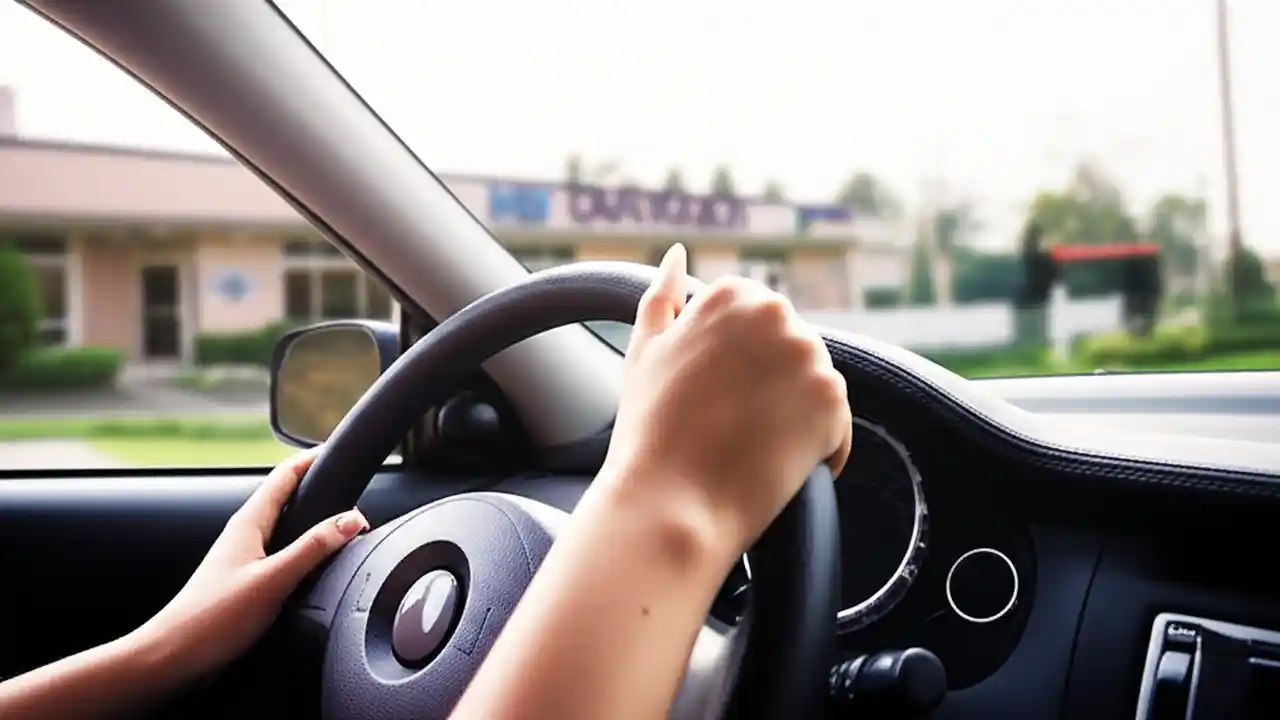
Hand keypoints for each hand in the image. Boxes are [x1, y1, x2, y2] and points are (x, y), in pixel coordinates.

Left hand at [132, 447, 367, 682]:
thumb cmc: (212, 619)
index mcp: (248, 523)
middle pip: (286, 499)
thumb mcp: (273, 579)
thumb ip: (314, 548)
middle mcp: (245, 536)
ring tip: (339, 523)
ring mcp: (244, 560)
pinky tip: (314, 568)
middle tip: (346, 486)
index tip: (337, 451)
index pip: (284, 476)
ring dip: (311, 523)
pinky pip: (281, 556)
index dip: (311, 460)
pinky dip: (303, 553)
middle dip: (316, 489)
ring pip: (284, 529)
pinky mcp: (246, 584)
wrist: (174, 657)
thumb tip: (351, 520)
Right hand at [601, 244, 851, 562]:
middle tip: (728, 426)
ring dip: (791, 415)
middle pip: (788, 350)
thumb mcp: (645, 349)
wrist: (671, 502)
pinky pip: (834, 426)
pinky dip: (814, 449)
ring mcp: (809, 358)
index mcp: (732, 295)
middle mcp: (777, 315)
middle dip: (768, 385)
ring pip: (811, 386)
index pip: (756, 321)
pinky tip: (774, 466)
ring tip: (747, 445)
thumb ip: (662, 294)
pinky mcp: (833, 404)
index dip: (735, 366)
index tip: (712, 396)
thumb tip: (678, 253)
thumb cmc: (650, 428)